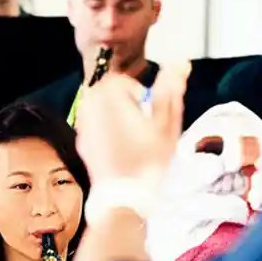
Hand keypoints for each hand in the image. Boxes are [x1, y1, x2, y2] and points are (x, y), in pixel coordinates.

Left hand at [75, 62, 188, 189]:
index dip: (139, 94)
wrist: (123, 197)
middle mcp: (90, 106)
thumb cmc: (148, 160)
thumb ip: (171, 89)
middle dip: (126, 103)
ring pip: (101, 108)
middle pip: (109, 93)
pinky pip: (95, 126)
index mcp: (108, 96)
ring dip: (116, 115)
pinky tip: (121, 148)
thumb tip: (180, 63)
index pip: (122, 80)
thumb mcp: (166, 123)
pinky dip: (107, 130)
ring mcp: (82, 125)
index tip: (149, 112)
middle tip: (142, 123)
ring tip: (132, 135)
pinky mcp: (81, 143)